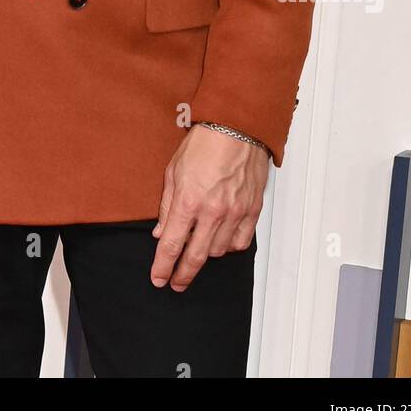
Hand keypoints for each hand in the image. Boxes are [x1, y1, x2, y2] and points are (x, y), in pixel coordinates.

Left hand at [150, 124, 266, 290]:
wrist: (237, 127)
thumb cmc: (204, 143)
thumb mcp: (173, 171)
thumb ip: (167, 206)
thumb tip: (160, 232)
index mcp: (189, 201)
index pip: (171, 245)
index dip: (162, 267)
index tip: (158, 278)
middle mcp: (213, 211)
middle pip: (195, 257)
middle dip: (182, 275)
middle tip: (175, 283)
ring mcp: (235, 213)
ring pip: (218, 252)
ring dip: (205, 255)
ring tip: (197, 249)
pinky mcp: (252, 210)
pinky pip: (240, 242)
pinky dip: (229, 247)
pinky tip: (221, 242)